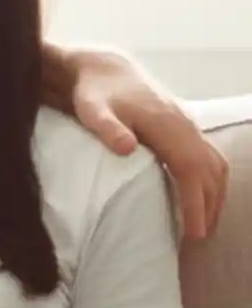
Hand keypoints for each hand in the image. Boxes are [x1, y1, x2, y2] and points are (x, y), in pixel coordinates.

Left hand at [66, 47, 228, 237]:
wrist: (103, 68)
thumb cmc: (94, 93)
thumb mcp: (92, 109)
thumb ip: (107, 128)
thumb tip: (127, 149)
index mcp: (166, 124)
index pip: (191, 170)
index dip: (195, 202)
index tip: (194, 232)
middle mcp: (184, 125)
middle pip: (210, 171)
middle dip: (209, 206)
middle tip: (198, 238)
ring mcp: (187, 124)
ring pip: (215, 164)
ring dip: (214, 195)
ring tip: (204, 225)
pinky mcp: (184, 126)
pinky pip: (208, 157)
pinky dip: (210, 181)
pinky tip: (199, 198)